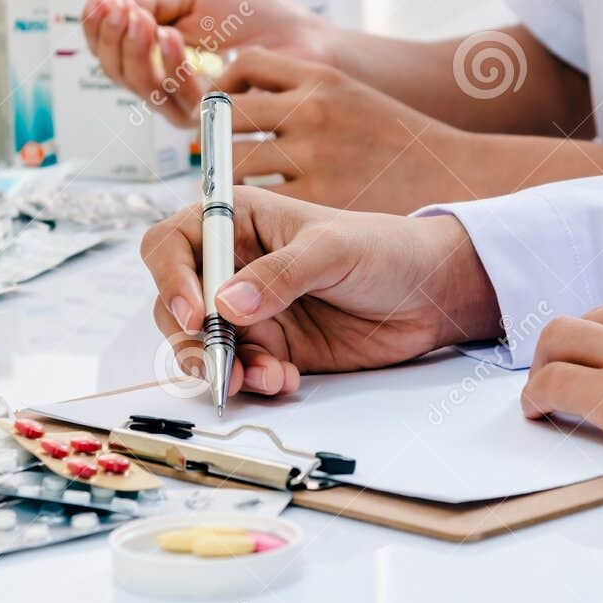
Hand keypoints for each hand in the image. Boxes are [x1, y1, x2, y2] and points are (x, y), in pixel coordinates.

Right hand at [81, 0, 332, 127]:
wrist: (305, 37)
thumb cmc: (261, 16)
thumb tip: (114, 3)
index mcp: (162, 56)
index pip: (114, 51)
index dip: (98, 28)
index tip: (98, 0)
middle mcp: (169, 86)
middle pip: (118, 72)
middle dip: (113, 38)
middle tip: (121, 9)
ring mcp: (189, 105)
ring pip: (141, 86)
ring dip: (134, 49)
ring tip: (140, 18)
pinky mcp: (211, 117)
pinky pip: (176, 96)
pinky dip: (168, 63)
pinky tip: (170, 35)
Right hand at [141, 187, 500, 397]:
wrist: (429, 295)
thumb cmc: (384, 248)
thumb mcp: (332, 250)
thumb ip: (279, 275)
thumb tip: (226, 304)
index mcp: (237, 221)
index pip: (172, 245)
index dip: (172, 278)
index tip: (198, 312)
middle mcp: (233, 265)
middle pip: (176, 304)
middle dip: (190, 338)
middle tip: (217, 364)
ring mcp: (250, 310)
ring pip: (203, 345)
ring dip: (221, 367)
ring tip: (260, 377)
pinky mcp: (272, 348)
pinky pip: (242, 371)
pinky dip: (255, 381)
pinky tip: (285, 380)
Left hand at [221, 48, 471, 214]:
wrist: (457, 177)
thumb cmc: (397, 144)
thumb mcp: (352, 97)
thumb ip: (301, 94)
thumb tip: (239, 94)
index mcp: (322, 76)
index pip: (244, 65)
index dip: (223, 90)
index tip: (219, 116)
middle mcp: (315, 108)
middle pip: (226, 116)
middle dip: (212, 141)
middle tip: (212, 164)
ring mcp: (317, 153)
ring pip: (233, 162)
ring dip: (223, 179)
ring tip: (227, 195)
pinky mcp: (323, 199)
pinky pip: (260, 202)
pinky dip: (251, 210)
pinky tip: (258, 218)